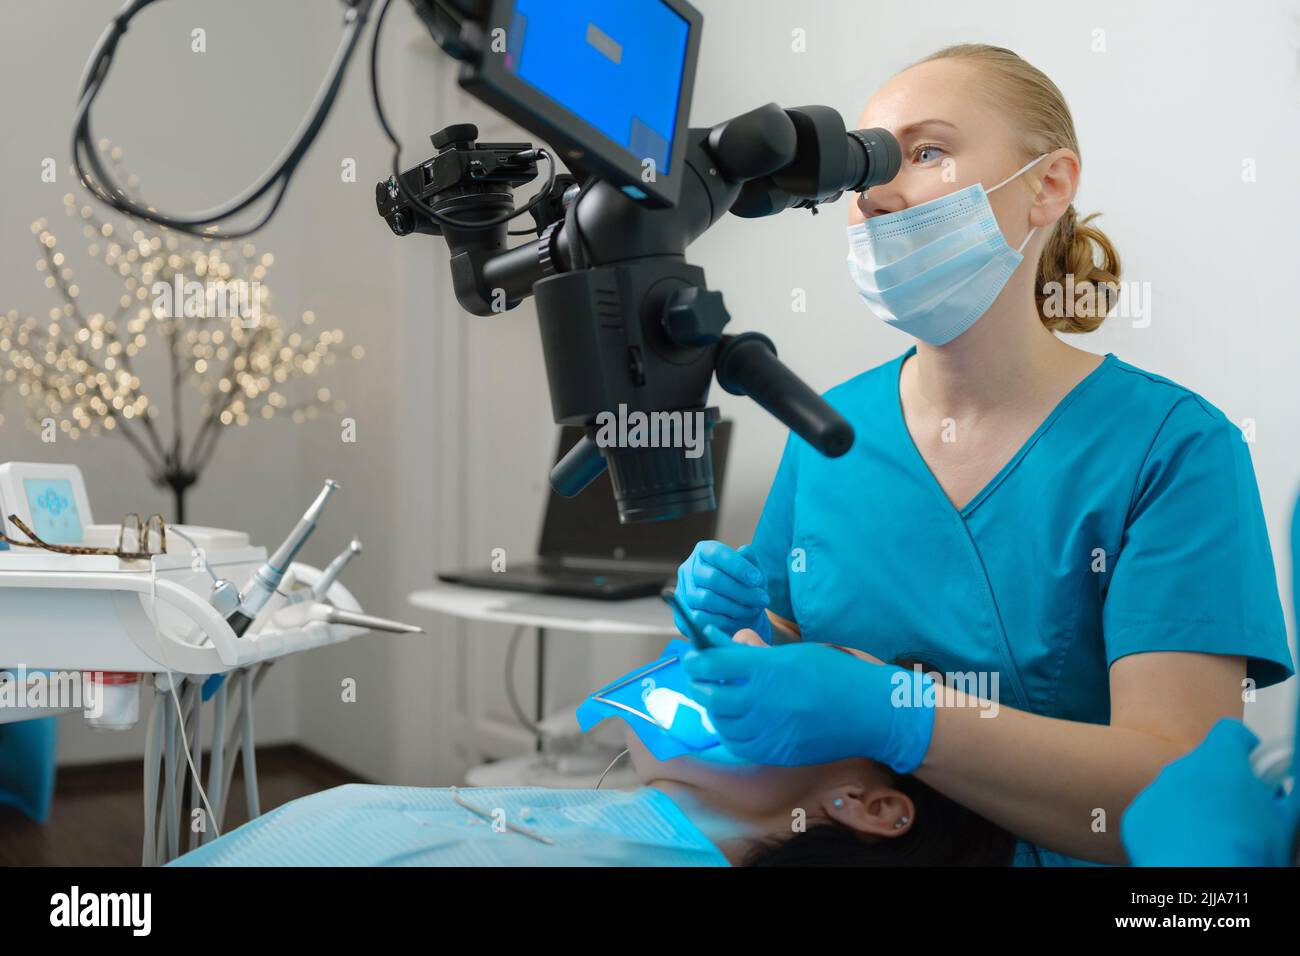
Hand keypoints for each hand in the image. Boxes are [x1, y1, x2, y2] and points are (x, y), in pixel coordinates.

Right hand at [674, 541, 772, 641]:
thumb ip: (750, 559)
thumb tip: (744, 551)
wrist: (738, 613)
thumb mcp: (752, 570)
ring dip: (734, 607)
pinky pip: (701, 618)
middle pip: (713, 578)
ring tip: (752, 609)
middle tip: (762, 599)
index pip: (717, 554)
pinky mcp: (683, 614)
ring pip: (707, 599)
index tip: (757, 579)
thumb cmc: (745, 586)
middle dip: (741, 591)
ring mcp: (683, 591)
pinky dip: (722, 620)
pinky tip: (736, 619)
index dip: (738, 566)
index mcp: (704, 551)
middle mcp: (689, 568)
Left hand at [681, 642, 934, 771]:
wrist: (870, 712)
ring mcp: (769, 730)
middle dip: (699, 685)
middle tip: (699, 678)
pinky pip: (739, 745)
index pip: (714, 663)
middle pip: (711, 695)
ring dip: (713, 709)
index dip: (698, 660)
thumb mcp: (795, 652)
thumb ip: (757, 651)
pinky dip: (729, 733)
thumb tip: (724, 642)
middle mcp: (764, 701)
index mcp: (768, 669)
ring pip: (721, 722)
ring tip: (717, 699)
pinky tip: (734, 723)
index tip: (694, 658)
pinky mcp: (776, 752)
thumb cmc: (836, 674)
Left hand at [1122, 718, 1297, 865]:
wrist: (1202, 879)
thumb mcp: (1283, 820)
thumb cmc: (1246, 853)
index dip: (1245, 746)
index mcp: (1219, 761)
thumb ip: (1283, 794)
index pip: (1230, 731)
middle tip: (1241, 813)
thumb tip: (1282, 791)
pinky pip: (1156, 812)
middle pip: (1203, 763)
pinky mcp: (1137, 816)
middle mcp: (1181, 769)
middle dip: (1222, 783)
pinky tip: (1188, 845)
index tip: (1255, 766)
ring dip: (1195, 804)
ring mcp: (1154, 791)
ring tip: (1215, 836)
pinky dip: (1170, 825)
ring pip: (1178, 788)